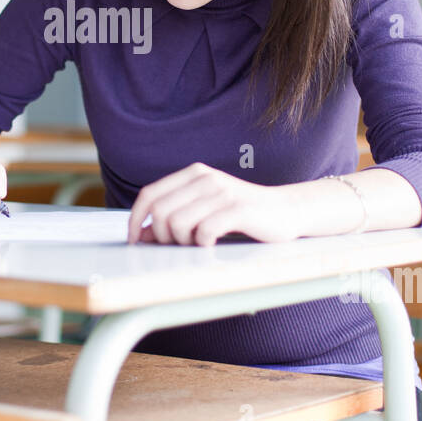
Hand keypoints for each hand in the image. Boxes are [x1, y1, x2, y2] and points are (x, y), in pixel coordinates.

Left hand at [126, 162, 299, 246]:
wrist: (287, 211)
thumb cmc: (242, 214)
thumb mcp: (204, 210)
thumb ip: (174, 217)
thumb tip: (140, 234)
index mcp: (194, 174)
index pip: (149, 194)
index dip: (135, 219)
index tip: (134, 240)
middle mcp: (206, 178)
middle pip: (159, 212)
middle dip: (161, 236)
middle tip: (177, 246)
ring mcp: (222, 192)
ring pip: (177, 223)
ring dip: (182, 242)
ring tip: (197, 244)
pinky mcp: (238, 209)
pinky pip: (203, 232)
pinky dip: (202, 245)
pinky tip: (212, 245)